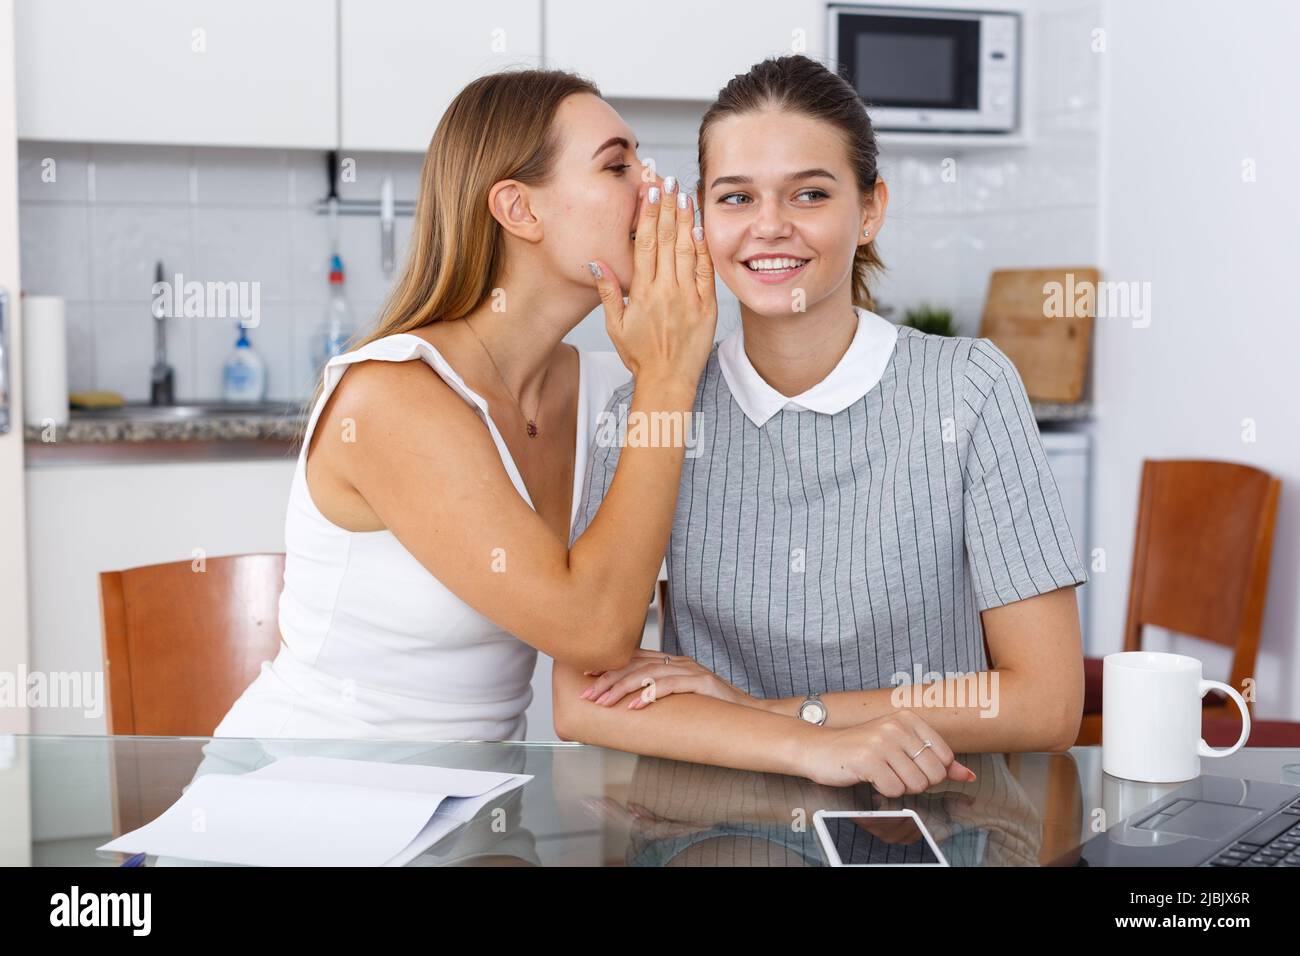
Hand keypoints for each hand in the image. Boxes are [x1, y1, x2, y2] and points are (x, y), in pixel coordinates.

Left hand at [580, 648, 756, 709]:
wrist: (751, 713)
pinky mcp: (703, 683)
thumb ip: (660, 695)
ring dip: (622, 688)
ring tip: (604, 702)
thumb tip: (631, 706)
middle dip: (608, 679)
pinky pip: (671, 686)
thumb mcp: (681, 700)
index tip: (586, 676)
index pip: (635, 659)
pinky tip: (636, 706)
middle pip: (637, 665)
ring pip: (649, 674)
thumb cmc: (714, 711)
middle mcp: (679, 662)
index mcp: (673, 663)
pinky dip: (651, 695)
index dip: (610, 666)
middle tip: (587, 693)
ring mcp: (692, 670)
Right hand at [589, 177, 716, 394]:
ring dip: (685, 220)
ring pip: (686, 250)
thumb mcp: (615, 326)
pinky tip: (699, 228)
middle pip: (665, 240)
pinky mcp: (706, 306)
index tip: (649, 192)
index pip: (644, 244)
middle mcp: (665, 290)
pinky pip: (705, 271)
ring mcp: (688, 297)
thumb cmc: (641, 356)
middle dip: (667, 207)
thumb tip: (596, 263)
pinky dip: (702, 249)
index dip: (647, 215)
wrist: (668, 381)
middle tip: (668, 180)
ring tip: (684, 194)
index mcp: (642, 293)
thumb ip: (608, 292)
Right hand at [799, 710, 977, 795]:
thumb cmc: (862, 749)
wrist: (820, 749)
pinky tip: (869, 777)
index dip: (930, 771)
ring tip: (880, 773)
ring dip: (898, 787)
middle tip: (892, 771)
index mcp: (909, 718)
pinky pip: (894, 790)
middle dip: (916, 782)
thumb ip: (937, 761)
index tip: (907, 764)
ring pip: (915, 784)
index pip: (945, 758)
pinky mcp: (867, 759)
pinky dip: (883, 791)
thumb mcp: (901, 747)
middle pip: (933, 774)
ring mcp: (881, 741)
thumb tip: (967, 775)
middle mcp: (897, 726)